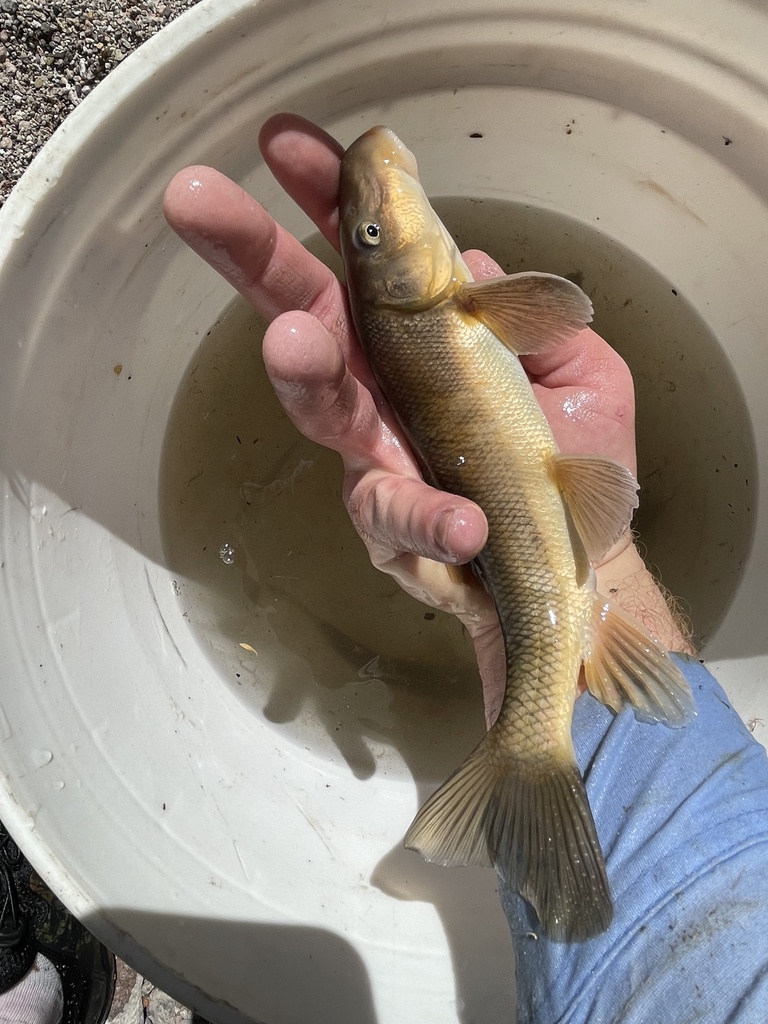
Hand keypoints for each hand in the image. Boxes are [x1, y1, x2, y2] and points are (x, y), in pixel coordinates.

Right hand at [163, 114, 686, 720]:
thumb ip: (528, 313)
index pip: (359, 257)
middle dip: (251, 253)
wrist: (581, 562)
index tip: (281, 140)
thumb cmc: (567, 459)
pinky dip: (428, 517)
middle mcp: (380, 393)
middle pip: (303, 315)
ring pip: (325, 413)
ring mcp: (380, 462)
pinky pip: (406, 522)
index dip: (324, 198)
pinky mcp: (400, 537)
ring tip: (294, 340)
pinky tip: (462, 520)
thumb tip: (477, 271)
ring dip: (303, 372)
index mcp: (415, 340)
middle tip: (194, 199)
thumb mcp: (572, 364)